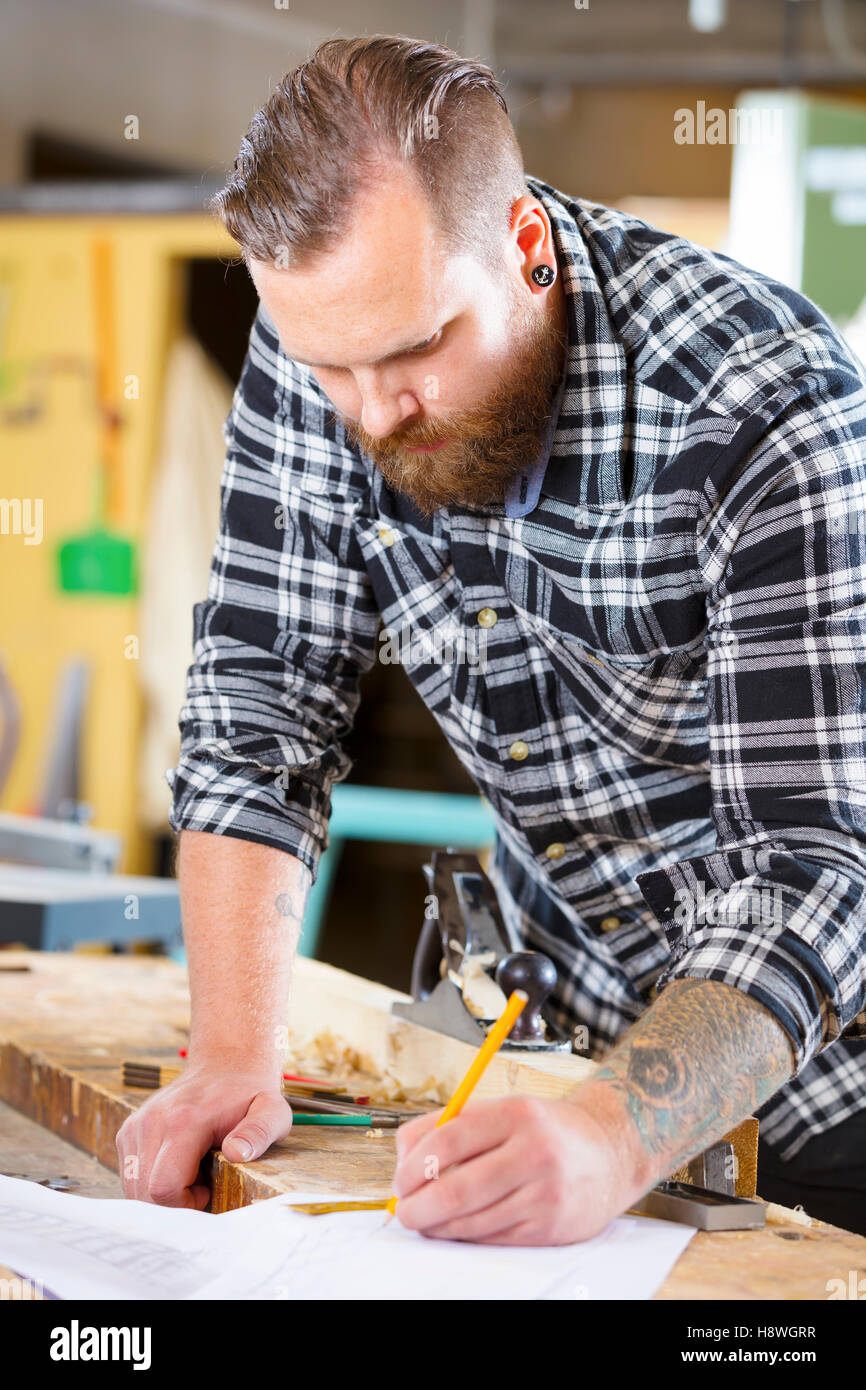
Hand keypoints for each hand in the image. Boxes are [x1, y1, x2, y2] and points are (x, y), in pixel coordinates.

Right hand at [115, 1064, 291, 1207]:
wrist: (226, 1063)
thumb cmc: (250, 1094)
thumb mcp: (271, 1112)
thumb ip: (258, 1133)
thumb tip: (236, 1153)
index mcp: (183, 1121)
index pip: (163, 1188)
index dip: (186, 1204)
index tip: (208, 1190)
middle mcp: (152, 1122)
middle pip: (144, 1194)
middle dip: (173, 1203)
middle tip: (201, 1186)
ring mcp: (136, 1125)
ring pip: (133, 1187)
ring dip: (161, 1193)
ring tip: (191, 1174)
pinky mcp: (129, 1130)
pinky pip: (130, 1174)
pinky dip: (150, 1181)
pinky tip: (177, 1166)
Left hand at [392, 1094, 641, 1244]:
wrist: (609, 1152)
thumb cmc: (543, 1130)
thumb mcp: (501, 1110)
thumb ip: (449, 1125)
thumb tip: (402, 1157)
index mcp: (515, 1114)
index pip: (447, 1140)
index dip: (413, 1166)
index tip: (399, 1179)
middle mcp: (533, 1152)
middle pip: (456, 1189)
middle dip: (418, 1206)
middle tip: (404, 1209)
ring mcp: (544, 1194)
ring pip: (472, 1221)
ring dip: (437, 1225)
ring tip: (425, 1219)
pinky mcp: (550, 1227)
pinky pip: (493, 1238)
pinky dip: (466, 1236)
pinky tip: (457, 1227)